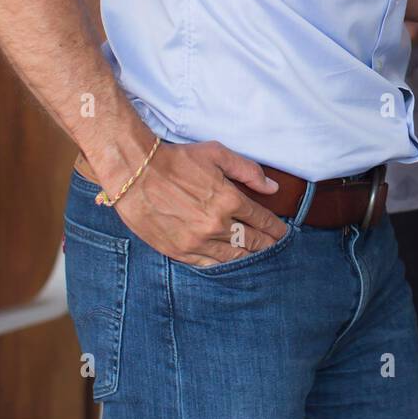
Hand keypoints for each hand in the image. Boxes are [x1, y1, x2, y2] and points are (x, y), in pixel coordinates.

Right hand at [110, 140, 289, 266]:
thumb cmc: (177, 160)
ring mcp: (197, 241)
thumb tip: (272, 188)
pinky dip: (222, 264)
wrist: (135, 173)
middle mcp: (217, 225)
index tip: (283, 232)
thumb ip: (248, 171)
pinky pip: (208, 264)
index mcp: (230, 200)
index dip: (275, 228)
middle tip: (276, 248)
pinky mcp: (179, 251)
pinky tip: (229, 262)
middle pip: (252, 242)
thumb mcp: (217, 154)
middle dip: (267, 245)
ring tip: (256, 257)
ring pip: (232, 257)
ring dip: (248, 257)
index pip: (262, 221)